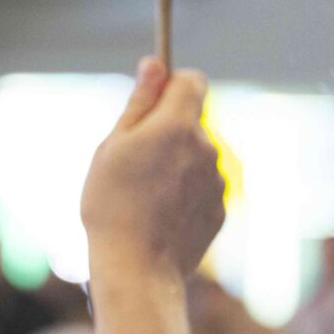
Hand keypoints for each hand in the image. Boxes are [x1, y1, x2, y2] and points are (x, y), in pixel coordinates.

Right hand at [80, 57, 225, 285]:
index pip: (192, 80)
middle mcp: (207, 146)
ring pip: (196, 157)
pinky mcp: (221, 209)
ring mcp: (218, 180)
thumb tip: (155, 64)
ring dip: (174, 166)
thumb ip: (139, 103)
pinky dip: (183, 195)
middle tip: (131, 164)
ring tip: (142, 198)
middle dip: (166, 133)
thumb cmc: (113, 206)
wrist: (137, 270)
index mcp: (178, 124)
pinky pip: (201, 189)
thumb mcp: (112, 148)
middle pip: (190, 122)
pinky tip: (158, 218)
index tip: (150, 104)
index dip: (171, 86)